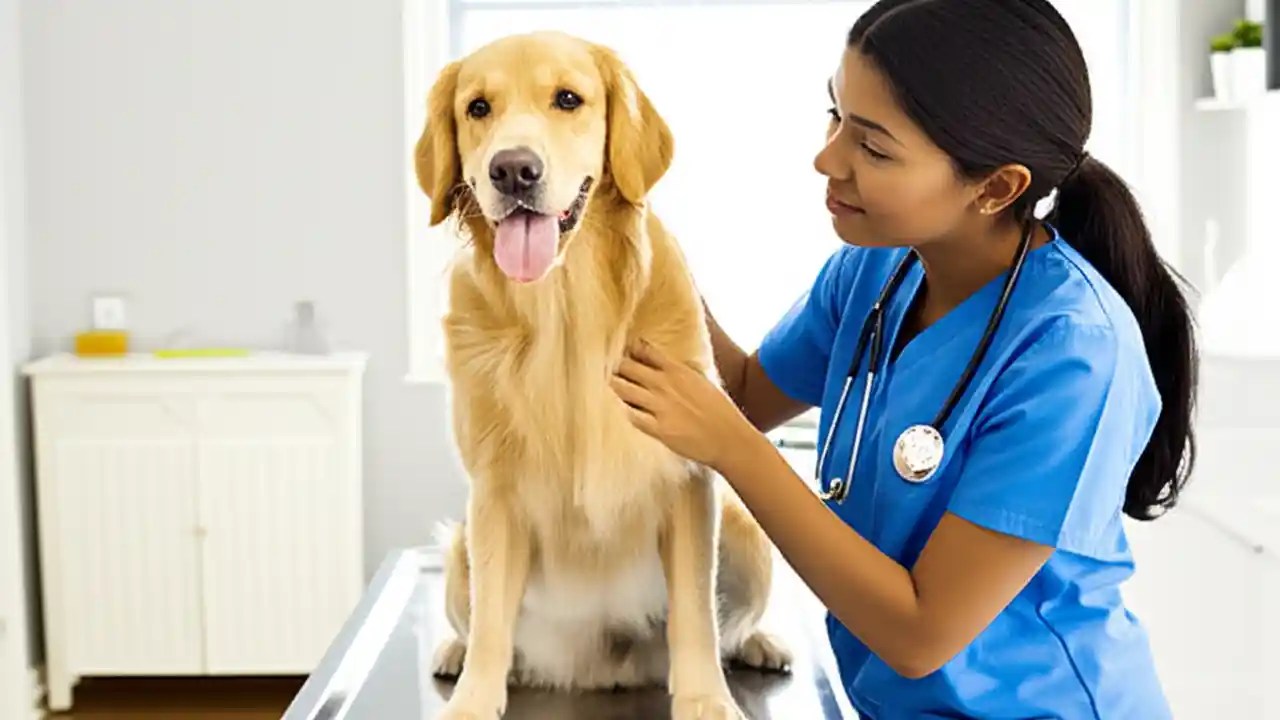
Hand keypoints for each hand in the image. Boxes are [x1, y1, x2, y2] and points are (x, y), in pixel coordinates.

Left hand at [611, 340, 755, 469]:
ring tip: (606, 387)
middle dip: (615, 367)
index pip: (645, 350)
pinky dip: (621, 411)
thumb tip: (663, 365)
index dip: (630, 350)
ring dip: (613, 387)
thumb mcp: (701, 381)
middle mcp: (665, 385)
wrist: (729, 438)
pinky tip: (614, 410)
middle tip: (604, 369)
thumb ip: (680, 372)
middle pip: (627, 367)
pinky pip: (631, 416)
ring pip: (623, 390)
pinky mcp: (658, 429)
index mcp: (677, 370)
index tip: (622, 352)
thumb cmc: (719, 410)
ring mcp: (660, 407)